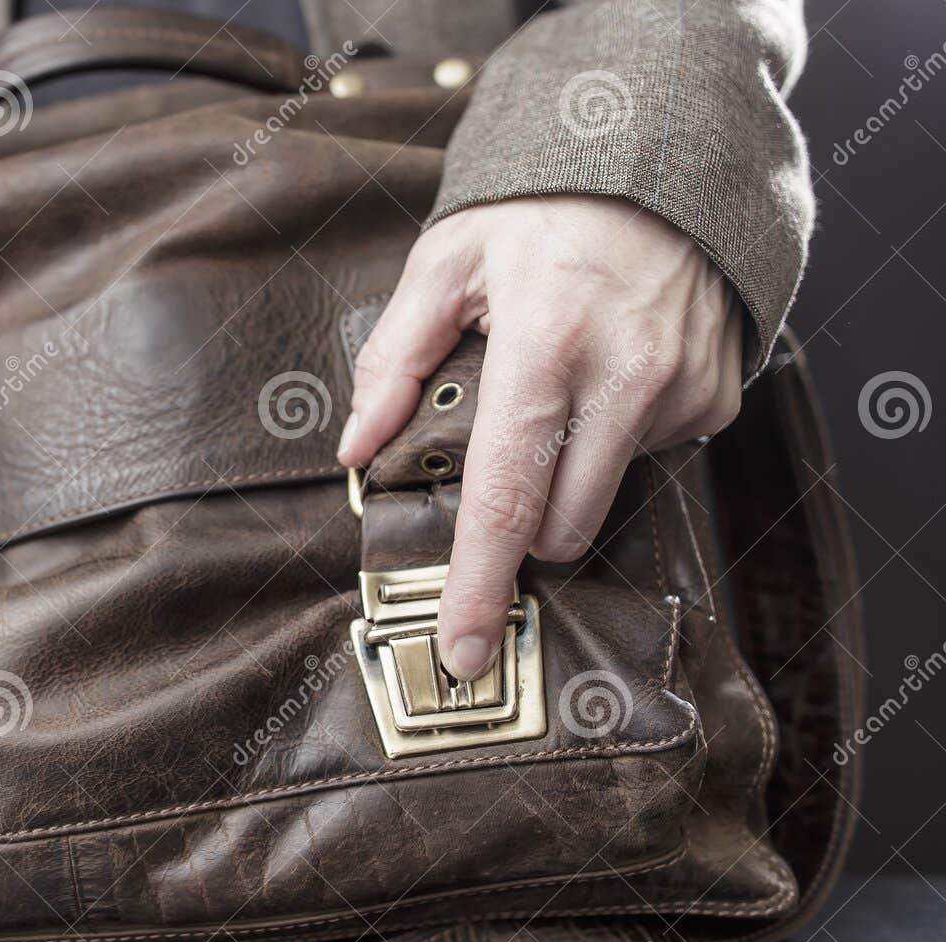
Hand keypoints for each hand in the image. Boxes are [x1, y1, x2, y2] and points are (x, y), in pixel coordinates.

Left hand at [338, 194, 742, 681]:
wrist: (660, 156)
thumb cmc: (537, 212)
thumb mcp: (445, 263)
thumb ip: (393, 359)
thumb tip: (358, 450)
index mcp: (545, 346)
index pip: (505, 497)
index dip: (479, 586)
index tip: (463, 650)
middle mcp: (625, 375)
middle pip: (560, 525)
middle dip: (518, 524)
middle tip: (498, 464)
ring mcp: (681, 389)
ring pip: (605, 499)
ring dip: (568, 477)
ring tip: (558, 395)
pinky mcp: (717, 397)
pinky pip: (654, 458)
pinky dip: (619, 438)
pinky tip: (607, 377)